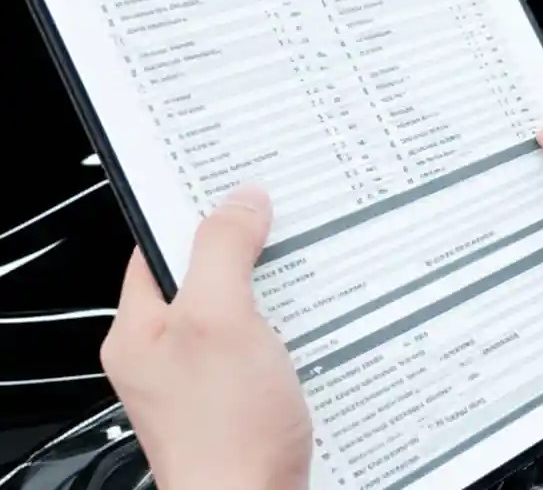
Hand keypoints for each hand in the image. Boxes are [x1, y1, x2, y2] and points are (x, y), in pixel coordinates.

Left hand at [100, 186, 311, 489]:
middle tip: (291, 232)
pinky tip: (321, 332)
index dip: (199, 213)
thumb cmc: (225, 434)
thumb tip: (241, 202)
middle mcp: (169, 355)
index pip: (161, 247)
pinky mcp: (245, 402)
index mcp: (140, 330)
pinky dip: (296, 333)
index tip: (242, 190)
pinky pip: (270, 347)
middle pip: (209, 276)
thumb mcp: (219, 321)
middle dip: (253, 253)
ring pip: (245, 311)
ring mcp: (208, 380)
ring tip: (312, 282)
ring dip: (280, 295)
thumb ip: (224, 252)